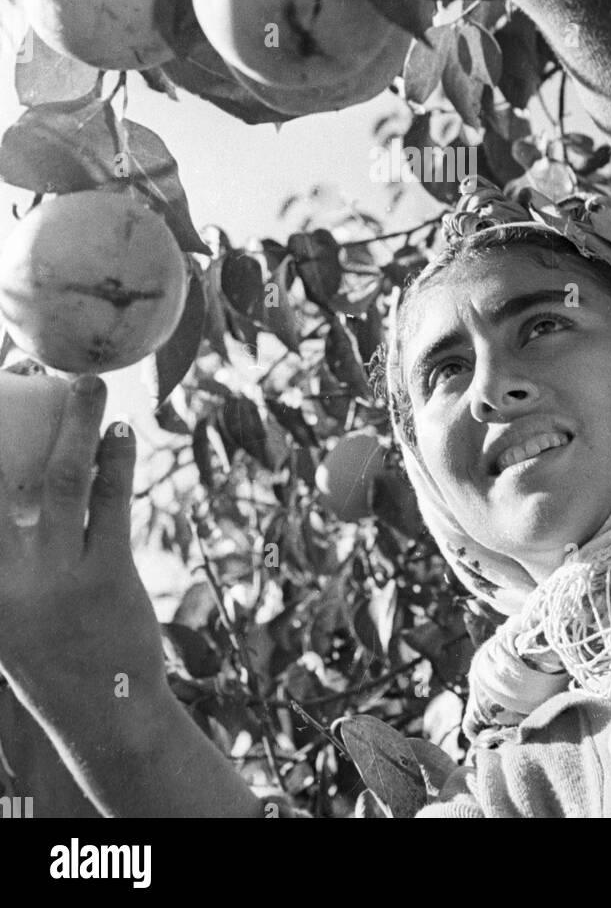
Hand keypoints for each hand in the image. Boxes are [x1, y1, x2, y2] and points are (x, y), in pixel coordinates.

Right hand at [0, 375, 167, 746]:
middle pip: (2, 476)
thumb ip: (5, 557)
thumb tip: (20, 482)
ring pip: (63, 479)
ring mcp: (57, 577)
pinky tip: (122, 431)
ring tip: (89, 383)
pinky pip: (111, 504)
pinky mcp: (107, 578)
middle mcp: (7, 577)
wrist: (104, 718)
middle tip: (28, 368)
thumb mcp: (9, 614)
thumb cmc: (52, 656)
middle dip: (12, 414)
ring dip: (77, 421)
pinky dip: (117, 460)